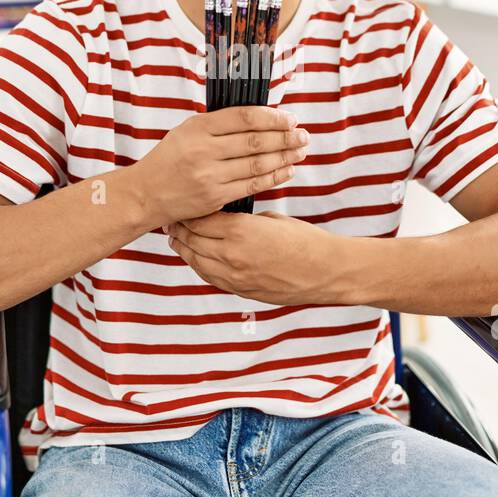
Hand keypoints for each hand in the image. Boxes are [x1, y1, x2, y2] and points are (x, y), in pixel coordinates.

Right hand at [131, 106, 309, 225]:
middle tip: (303, 134)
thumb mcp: (187, 131)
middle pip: (255, 141)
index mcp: (197, 128)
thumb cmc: (169, 159)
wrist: (146, 194)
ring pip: (257, 164)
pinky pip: (252, 185)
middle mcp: (204, 150)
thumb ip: (218, 124)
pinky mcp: (215, 197)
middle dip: (285, 137)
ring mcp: (210, 176)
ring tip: (300, 150)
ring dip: (285, 157)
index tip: (289, 118)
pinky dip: (273, 177)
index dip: (272, 117)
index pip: (244, 118)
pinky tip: (287, 170)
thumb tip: (260, 117)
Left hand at [163, 210, 355, 305]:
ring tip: (177, 238)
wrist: (324, 271)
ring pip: (196, 261)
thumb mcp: (271, 219)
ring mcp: (234, 277)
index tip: (182, 206)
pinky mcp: (240, 290)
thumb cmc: (304, 240)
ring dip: (184, 248)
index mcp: (240, 231)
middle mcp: (231, 255)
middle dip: (180, 229)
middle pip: (192, 241)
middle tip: (172, 220)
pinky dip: (198, 265)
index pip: (200, 220)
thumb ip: (243, 220)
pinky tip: (196, 257)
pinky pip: (209, 277)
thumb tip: (225, 218)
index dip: (188, 213)